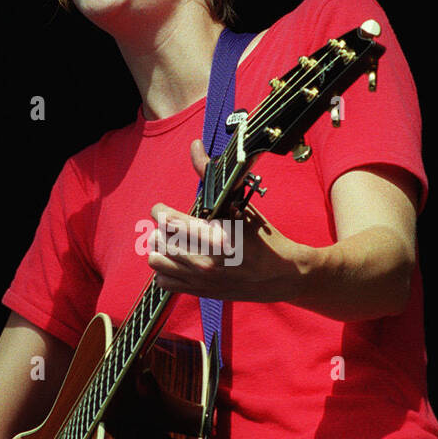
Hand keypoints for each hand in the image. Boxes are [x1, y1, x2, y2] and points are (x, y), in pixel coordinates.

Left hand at [148, 139, 310, 303]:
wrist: (281, 275)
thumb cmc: (261, 237)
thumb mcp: (238, 204)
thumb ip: (211, 176)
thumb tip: (194, 146)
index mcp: (214, 236)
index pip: (167, 221)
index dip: (159, 210)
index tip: (162, 208)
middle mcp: (203, 260)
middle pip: (157, 240)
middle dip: (162, 229)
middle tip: (174, 225)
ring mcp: (200, 279)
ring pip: (156, 262)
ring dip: (160, 249)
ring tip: (174, 243)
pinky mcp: (200, 292)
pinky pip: (164, 283)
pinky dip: (166, 270)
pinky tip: (179, 261)